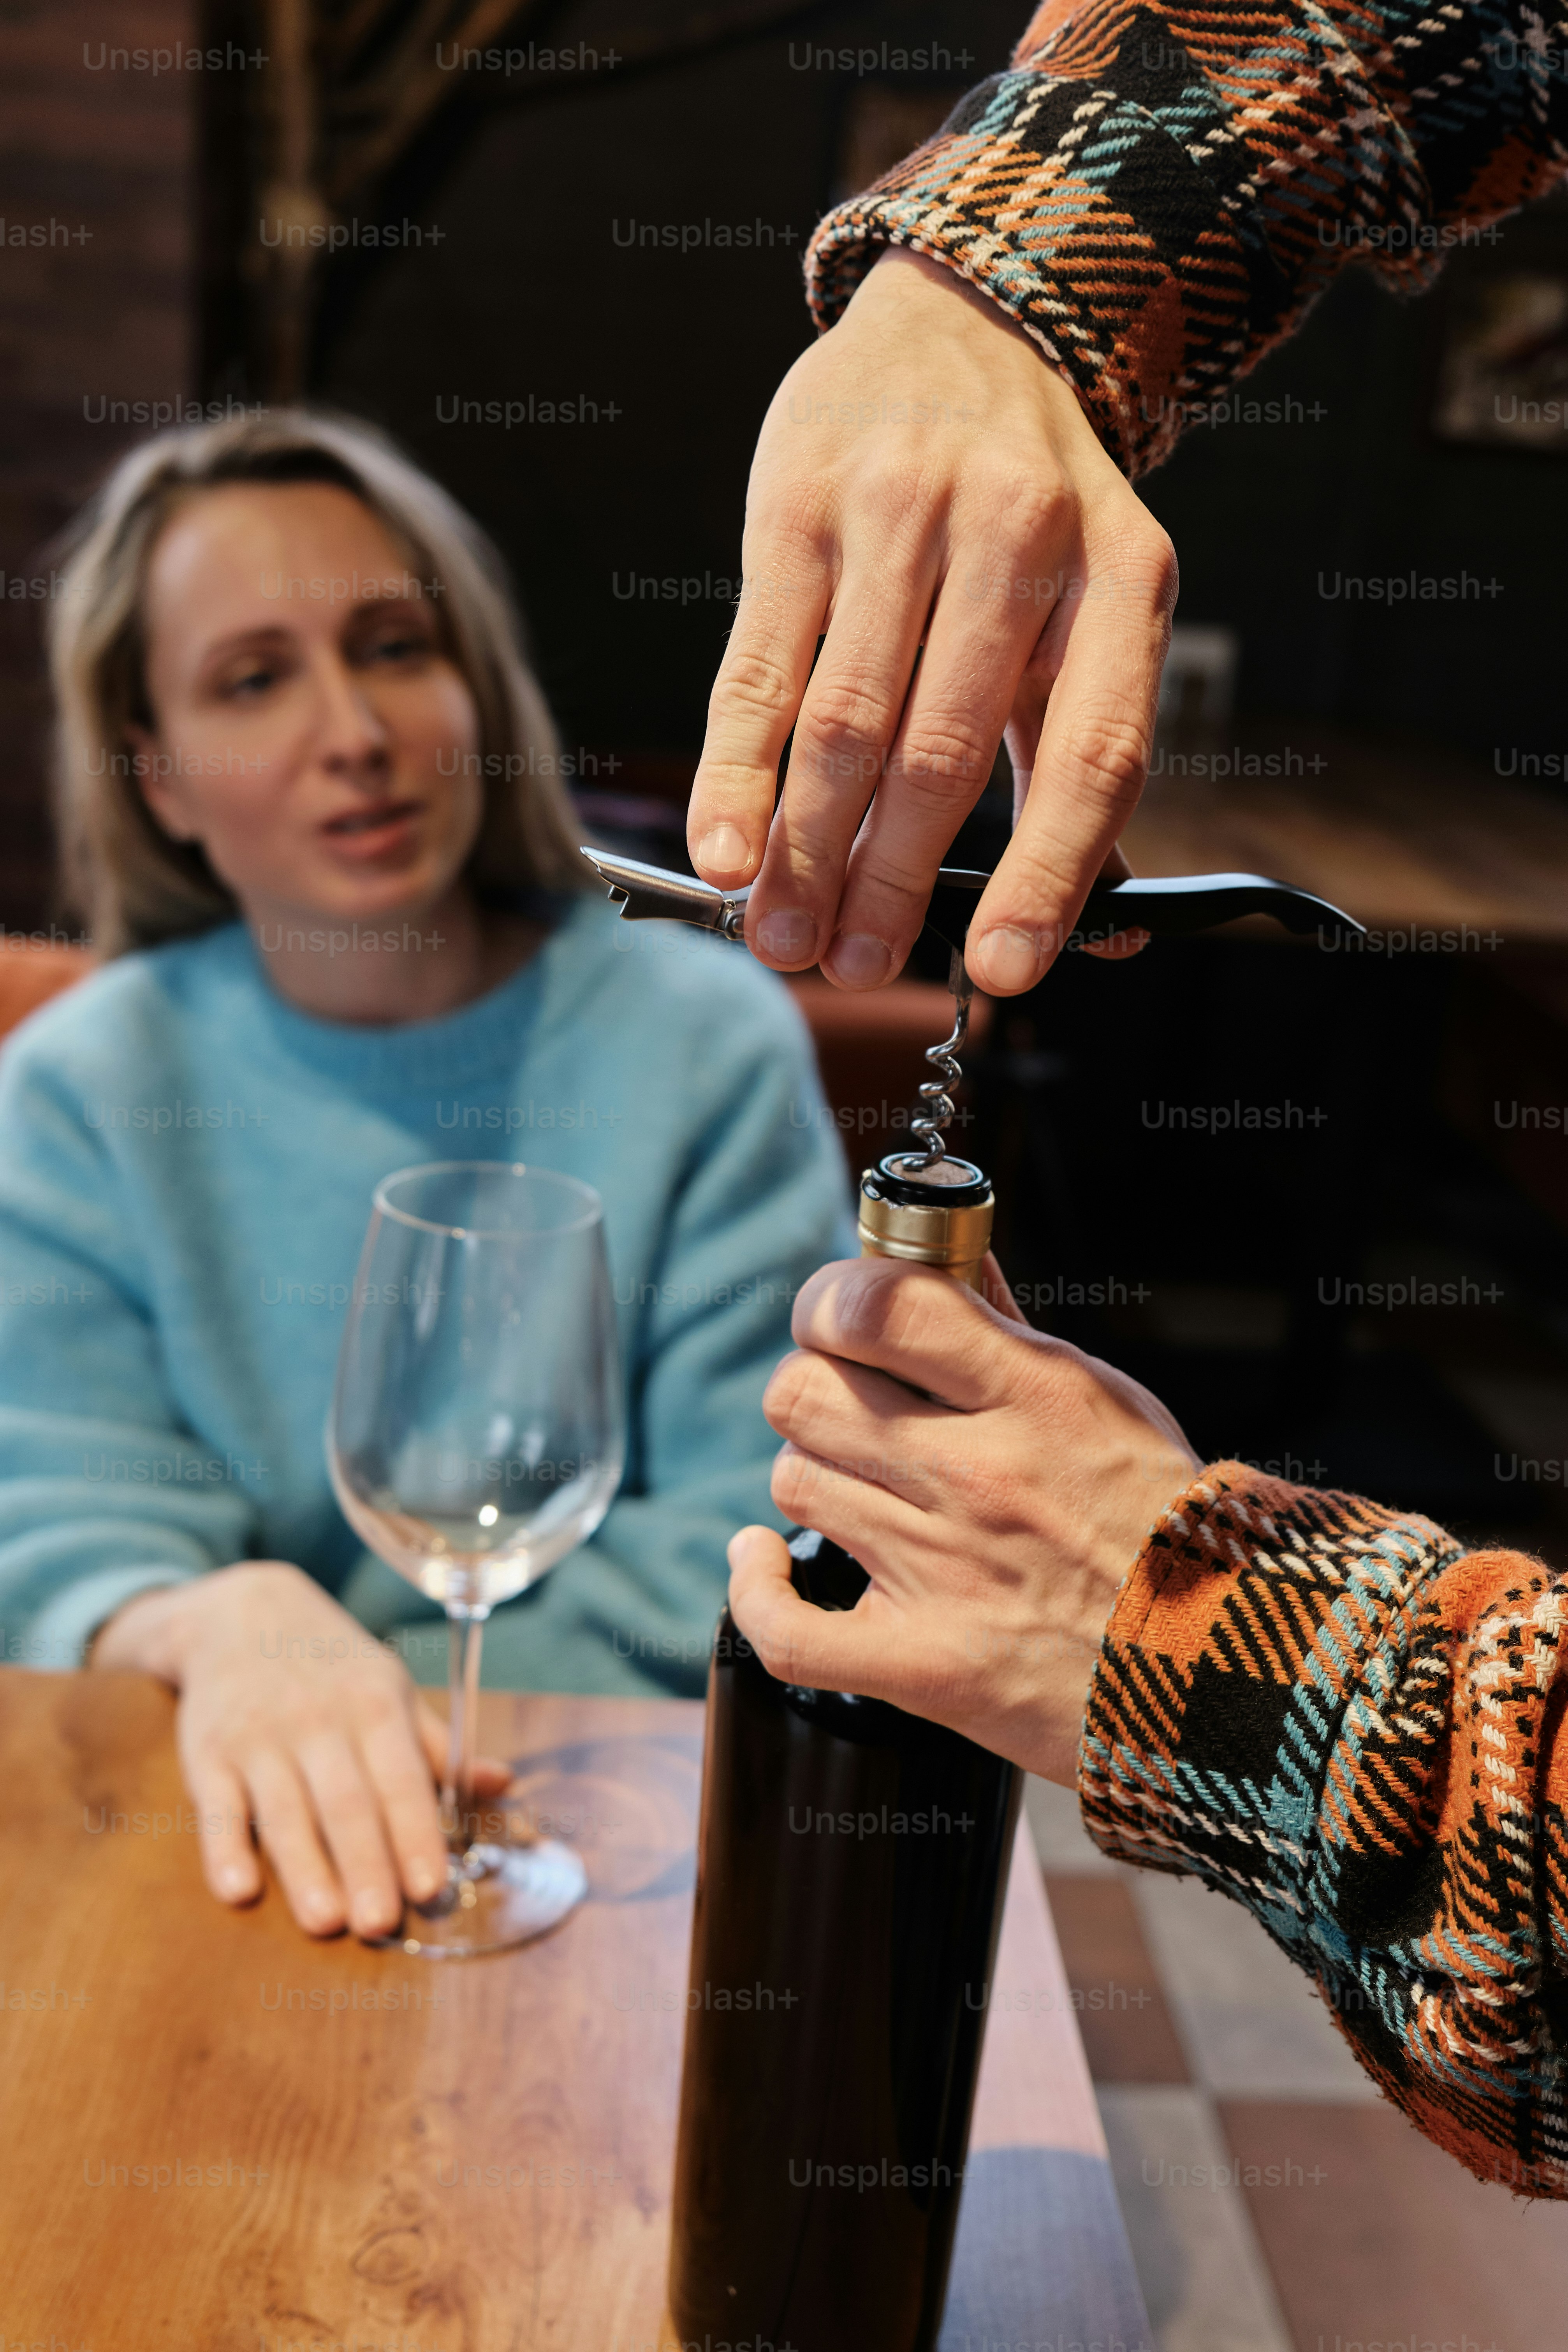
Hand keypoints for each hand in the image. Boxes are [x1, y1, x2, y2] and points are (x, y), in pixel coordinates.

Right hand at [91, 1562, 511, 1936]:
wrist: (239, 1612)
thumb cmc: (331, 1666)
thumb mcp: (389, 1688)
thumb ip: (437, 1746)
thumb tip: (501, 1784)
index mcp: (374, 1706)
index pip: (401, 1778)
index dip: (416, 1832)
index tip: (431, 1885)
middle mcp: (318, 1721)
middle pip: (346, 1802)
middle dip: (365, 1864)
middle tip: (381, 1924)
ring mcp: (259, 1738)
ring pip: (285, 1811)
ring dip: (305, 1869)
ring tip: (325, 1922)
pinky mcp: (207, 1754)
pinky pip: (215, 1808)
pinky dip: (223, 1849)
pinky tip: (238, 1889)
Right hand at [687, 246, 1176, 994]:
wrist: (967, 322)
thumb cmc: (1031, 512)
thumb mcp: (1097, 610)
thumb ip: (1083, 761)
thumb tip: (1098, 938)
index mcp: (1121, 576)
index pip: (1095, 755)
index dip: (1047, 876)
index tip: (1000, 972)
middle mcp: (1021, 535)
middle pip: (945, 751)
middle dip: (890, 882)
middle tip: (854, 968)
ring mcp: (903, 509)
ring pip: (846, 721)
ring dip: (807, 850)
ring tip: (784, 935)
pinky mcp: (799, 503)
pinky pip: (760, 666)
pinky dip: (735, 772)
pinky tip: (722, 850)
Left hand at [727, 1258, 1197, 1785]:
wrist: (1215, 1664)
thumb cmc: (1159, 1522)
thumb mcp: (1102, 1397)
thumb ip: (1005, 1327)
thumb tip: (943, 1254)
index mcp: (1031, 1396)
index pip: (877, 1306)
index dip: (829, 1298)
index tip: (837, 1315)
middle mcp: (977, 1477)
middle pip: (805, 1392)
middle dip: (815, 1386)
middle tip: (849, 1407)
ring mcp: (944, 1572)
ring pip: (794, 1482)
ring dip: (815, 1476)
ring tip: (860, 1488)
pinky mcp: (923, 1663)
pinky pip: (783, 1626)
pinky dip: (755, 1589)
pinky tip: (763, 1560)